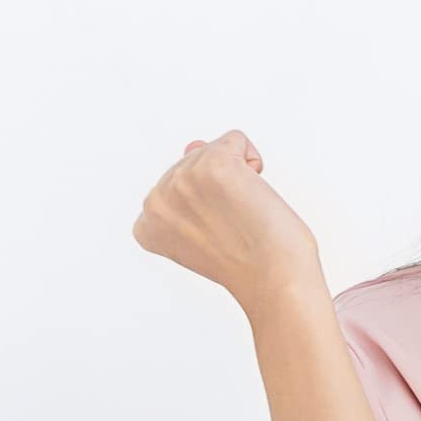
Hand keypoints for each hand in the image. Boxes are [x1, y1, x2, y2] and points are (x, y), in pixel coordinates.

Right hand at [135, 130, 324, 307]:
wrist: (274, 280)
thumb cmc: (247, 261)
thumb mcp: (202, 226)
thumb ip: (187, 186)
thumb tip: (192, 145)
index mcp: (146, 223)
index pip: (177, 184)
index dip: (205, 205)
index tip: (213, 235)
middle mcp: (156, 201)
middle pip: (193, 162)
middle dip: (221, 187)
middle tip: (232, 225)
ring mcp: (182, 181)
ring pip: (215, 149)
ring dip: (238, 177)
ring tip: (242, 213)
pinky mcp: (213, 165)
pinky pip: (237, 140)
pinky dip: (253, 163)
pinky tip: (253, 196)